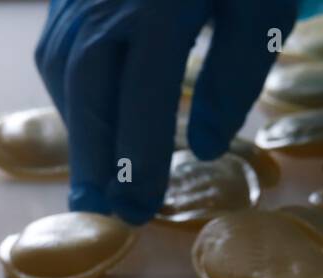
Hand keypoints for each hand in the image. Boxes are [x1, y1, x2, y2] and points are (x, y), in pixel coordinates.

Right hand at [36, 0, 298, 224]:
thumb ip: (233, 76)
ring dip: (80, 129)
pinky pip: (60, 46)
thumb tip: (201, 148)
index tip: (141, 209)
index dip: (138, 160)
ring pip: (64, 69)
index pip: (141, 99)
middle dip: (95, 157)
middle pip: (88, 90)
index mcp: (162, 4)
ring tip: (98, 179)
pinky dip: (73, 92)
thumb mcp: (262, 10)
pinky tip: (94, 121)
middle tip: (106, 211)